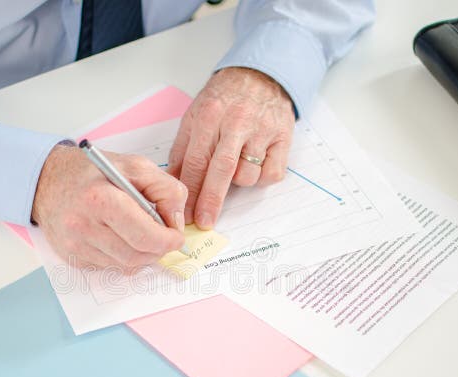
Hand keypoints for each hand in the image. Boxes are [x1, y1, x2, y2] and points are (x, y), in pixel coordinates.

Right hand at [32, 144, 186, 269]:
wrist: (47, 180)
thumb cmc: (91, 172)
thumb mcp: (135, 166)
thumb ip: (166, 189)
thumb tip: (176, 222)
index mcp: (100, 199)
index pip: (145, 236)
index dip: (168, 240)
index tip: (176, 236)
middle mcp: (83, 225)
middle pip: (137, 255)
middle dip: (158, 250)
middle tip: (165, 238)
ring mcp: (75, 244)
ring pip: (125, 266)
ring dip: (142, 255)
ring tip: (144, 235)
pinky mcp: (72, 256)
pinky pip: (109, 267)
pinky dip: (123, 257)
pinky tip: (120, 238)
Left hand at [168, 67, 295, 228]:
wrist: (261, 74)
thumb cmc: (226, 98)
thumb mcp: (196, 115)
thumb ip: (184, 149)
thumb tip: (174, 183)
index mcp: (209, 115)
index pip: (196, 161)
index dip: (190, 191)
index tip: (184, 213)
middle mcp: (236, 122)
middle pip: (222, 170)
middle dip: (211, 200)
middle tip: (204, 220)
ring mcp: (261, 130)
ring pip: (247, 176)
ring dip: (239, 180)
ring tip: (238, 162)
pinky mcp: (283, 138)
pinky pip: (270, 174)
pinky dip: (262, 176)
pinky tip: (256, 161)